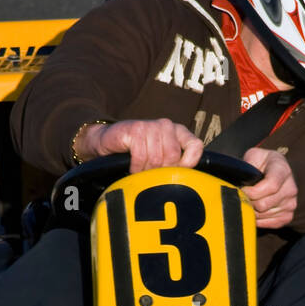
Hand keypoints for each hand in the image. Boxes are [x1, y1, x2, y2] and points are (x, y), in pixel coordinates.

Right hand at [81, 118, 204, 171]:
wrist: (108, 142)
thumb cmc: (137, 153)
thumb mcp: (160, 158)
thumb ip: (176, 164)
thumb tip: (189, 180)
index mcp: (178, 132)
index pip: (196, 146)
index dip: (188, 163)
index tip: (176, 173)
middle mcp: (167, 125)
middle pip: (173, 156)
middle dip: (161, 171)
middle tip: (151, 175)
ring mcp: (151, 125)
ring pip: (156, 158)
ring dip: (146, 171)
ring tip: (140, 172)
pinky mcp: (135, 129)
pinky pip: (141, 156)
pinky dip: (136, 167)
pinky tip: (132, 168)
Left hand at [242, 147, 297, 227]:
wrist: (277, 172)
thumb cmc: (263, 164)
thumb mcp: (254, 156)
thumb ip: (248, 164)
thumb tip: (240, 179)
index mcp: (283, 170)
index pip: (271, 186)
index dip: (252, 191)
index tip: (242, 189)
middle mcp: (291, 188)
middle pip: (264, 204)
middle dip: (248, 202)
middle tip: (242, 196)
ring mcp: (291, 204)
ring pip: (263, 215)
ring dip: (252, 210)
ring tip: (249, 200)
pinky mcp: (288, 216)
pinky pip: (267, 224)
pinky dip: (258, 219)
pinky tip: (256, 209)